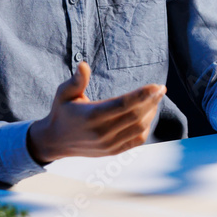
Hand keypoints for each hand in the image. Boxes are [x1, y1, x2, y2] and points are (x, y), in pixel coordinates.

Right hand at [27, 61, 165, 163]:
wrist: (55, 141)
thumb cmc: (62, 112)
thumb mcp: (64, 93)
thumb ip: (76, 80)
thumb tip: (84, 65)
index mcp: (91, 116)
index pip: (122, 105)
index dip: (143, 95)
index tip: (158, 85)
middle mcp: (101, 133)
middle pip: (135, 116)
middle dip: (152, 100)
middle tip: (162, 88)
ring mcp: (108, 145)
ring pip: (139, 128)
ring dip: (151, 112)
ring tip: (156, 99)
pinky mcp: (113, 151)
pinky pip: (137, 139)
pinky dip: (146, 127)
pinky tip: (149, 114)